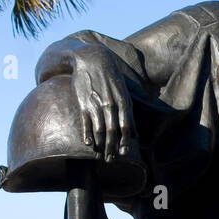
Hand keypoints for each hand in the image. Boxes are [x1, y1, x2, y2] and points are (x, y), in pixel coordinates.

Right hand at [71, 44, 135, 162]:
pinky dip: (87, 134)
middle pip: (113, 132)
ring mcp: (96, 104)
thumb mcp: (123, 92)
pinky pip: (86, 122)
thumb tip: (135, 134)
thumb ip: (129, 112)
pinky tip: (88, 144)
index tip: (125, 154)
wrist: (92, 58)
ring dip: (101, 145)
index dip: (126, 142)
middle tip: (112, 160)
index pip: (126, 127)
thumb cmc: (110, 78)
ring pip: (100, 130)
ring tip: (100, 156)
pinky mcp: (84, 102)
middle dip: (113, 148)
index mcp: (123, 101)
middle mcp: (111, 104)